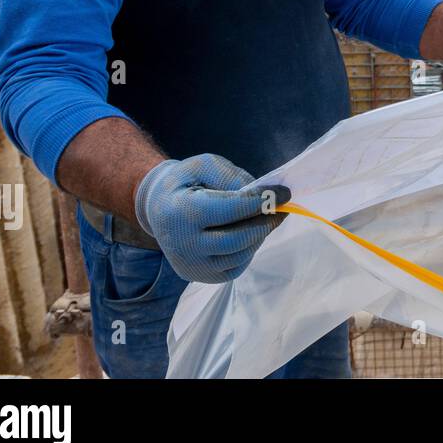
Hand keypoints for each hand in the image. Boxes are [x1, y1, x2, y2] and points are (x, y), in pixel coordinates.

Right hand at [134, 154, 289, 283]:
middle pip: (238, 239)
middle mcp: (183, 245)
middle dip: (266, 222)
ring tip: (268, 217)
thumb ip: (231, 176)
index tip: (284, 193)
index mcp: (181, 213)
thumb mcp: (202, 166)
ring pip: (240, 255)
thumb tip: (262, 193)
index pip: (230, 210)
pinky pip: (235, 267)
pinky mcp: (201, 276)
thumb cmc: (185, 183)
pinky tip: (251, 232)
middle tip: (283, 208)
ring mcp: (192, 265)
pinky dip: (249, 249)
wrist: (158, 209)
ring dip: (259, 235)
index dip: (262, 201)